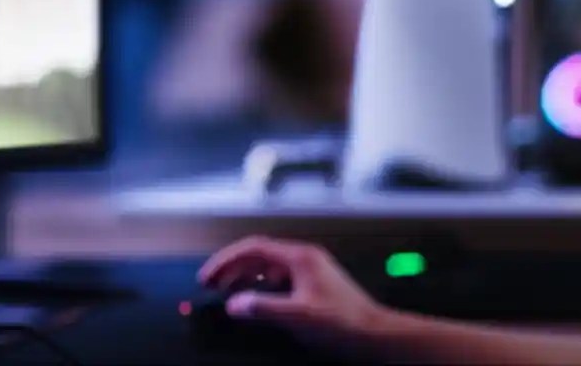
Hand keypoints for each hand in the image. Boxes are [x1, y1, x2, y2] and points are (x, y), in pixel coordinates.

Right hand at [198, 236, 390, 346]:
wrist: (373, 331)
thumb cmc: (343, 321)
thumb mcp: (299, 315)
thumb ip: (264, 308)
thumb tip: (235, 303)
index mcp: (301, 257)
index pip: (254, 247)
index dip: (226, 260)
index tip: (207, 276)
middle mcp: (304, 259)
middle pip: (259, 254)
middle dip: (232, 267)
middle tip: (210, 284)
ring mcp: (309, 271)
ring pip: (268, 266)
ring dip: (244, 276)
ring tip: (225, 291)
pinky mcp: (312, 284)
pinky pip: (278, 279)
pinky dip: (259, 286)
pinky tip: (252, 299)